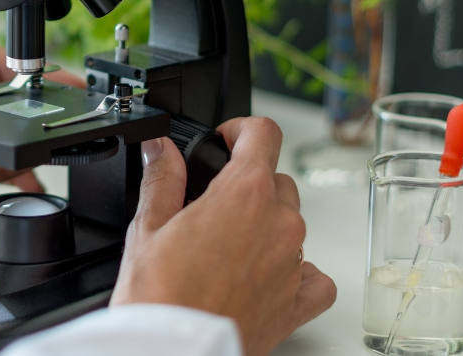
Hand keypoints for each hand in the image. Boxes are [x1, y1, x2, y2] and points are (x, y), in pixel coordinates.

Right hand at [110, 117, 336, 355]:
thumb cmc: (160, 297)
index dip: (241, 129)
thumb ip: (161, 178)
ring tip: (225, 248)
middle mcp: (279, 224)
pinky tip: (269, 275)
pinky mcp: (296, 303)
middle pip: (277, 180)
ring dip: (266, 225)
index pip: (264, 134)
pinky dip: (298, 271)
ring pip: (292, 224)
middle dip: (247, 183)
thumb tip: (161, 148)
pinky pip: (315, 277)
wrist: (173, 354)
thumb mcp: (148, 227)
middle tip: (211, 204)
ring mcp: (293, 264)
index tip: (225, 139)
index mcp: (244, 195)